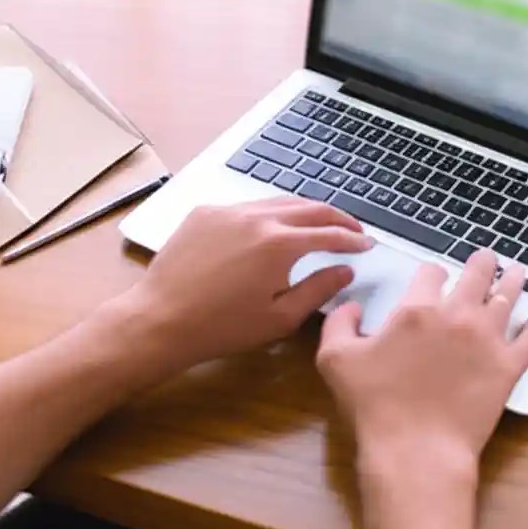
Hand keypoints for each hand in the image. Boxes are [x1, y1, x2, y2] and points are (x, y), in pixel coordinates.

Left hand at [123, 197, 372, 368]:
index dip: (353, 239)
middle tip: (352, 228)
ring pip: (278, 201)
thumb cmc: (222, 327)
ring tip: (318, 224)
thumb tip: (345, 270)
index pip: (329, 234)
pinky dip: (268, 214)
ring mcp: (227, 210)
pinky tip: (271, 229)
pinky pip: (246, 206)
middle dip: (336, 217)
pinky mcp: (205, 212)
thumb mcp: (280, 317)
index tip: (367, 244)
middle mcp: (256, 217)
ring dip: (304, 211)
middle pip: (309, 207)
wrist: (160, 320)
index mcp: (279, 244)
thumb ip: (318, 289)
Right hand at [317, 250, 527, 472]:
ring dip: (513, 282)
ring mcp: (488, 340)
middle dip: (483, 262)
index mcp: (416, 309)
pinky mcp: (508, 368)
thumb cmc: (373, 406)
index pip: (431, 273)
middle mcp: (457, 315)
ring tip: (518, 273)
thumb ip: (338, 324)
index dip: (432, 272)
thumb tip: (350, 306)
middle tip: (488, 258)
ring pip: (508, 298)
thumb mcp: (334, 360)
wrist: (416, 449)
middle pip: (478, 274)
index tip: (434, 278)